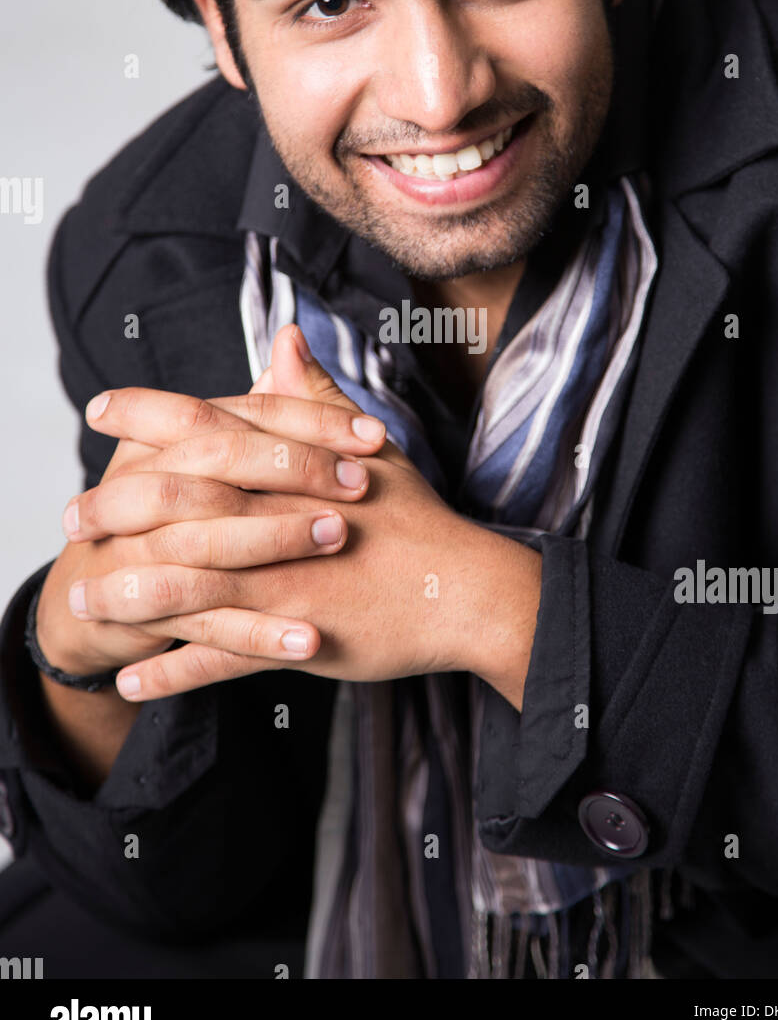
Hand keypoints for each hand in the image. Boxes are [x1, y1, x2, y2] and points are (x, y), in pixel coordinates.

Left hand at [62, 327, 542, 706]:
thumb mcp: (369, 446)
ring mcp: (282, 582)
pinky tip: (132, 681)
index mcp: (291, 468)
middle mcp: (277, 520)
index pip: (207, 425)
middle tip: (71, 517)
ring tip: (82, 600)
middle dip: (114, 512)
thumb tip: (284, 338)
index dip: (148, 413)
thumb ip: (315, 397)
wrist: (464, 589)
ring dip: (124, 597)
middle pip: (174, 506)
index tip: (102, 408)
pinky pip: (220, 660)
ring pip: (182, 588)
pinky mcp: (295, 639)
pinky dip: (172, 671)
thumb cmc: (416, 517)